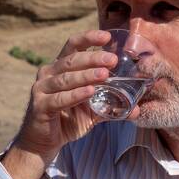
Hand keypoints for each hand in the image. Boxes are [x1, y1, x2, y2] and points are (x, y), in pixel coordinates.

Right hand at [3, 30, 134, 178]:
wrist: (43, 142)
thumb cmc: (67, 120)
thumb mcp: (91, 110)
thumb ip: (111, 105)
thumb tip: (138, 108)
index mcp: (60, 68)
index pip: (72, 46)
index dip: (88, 38)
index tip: (107, 36)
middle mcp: (48, 74)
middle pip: (71, 60)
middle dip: (93, 58)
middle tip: (112, 59)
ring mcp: (41, 89)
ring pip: (65, 78)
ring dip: (86, 75)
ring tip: (104, 74)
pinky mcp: (40, 106)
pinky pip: (59, 98)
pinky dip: (75, 95)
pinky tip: (90, 92)